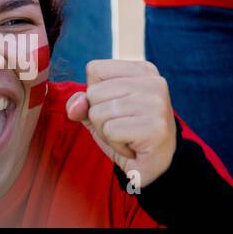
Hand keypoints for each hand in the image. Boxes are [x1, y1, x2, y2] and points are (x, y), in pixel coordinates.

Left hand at [66, 59, 176, 188]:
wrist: (156, 164)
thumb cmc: (127, 134)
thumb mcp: (100, 113)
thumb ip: (82, 103)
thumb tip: (75, 106)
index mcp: (143, 70)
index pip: (95, 69)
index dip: (95, 94)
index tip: (116, 108)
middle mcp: (154, 82)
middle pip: (94, 92)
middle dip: (99, 116)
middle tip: (123, 126)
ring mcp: (156, 104)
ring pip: (99, 113)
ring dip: (106, 132)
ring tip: (127, 136)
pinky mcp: (155, 127)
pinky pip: (110, 132)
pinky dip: (115, 144)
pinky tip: (132, 146)